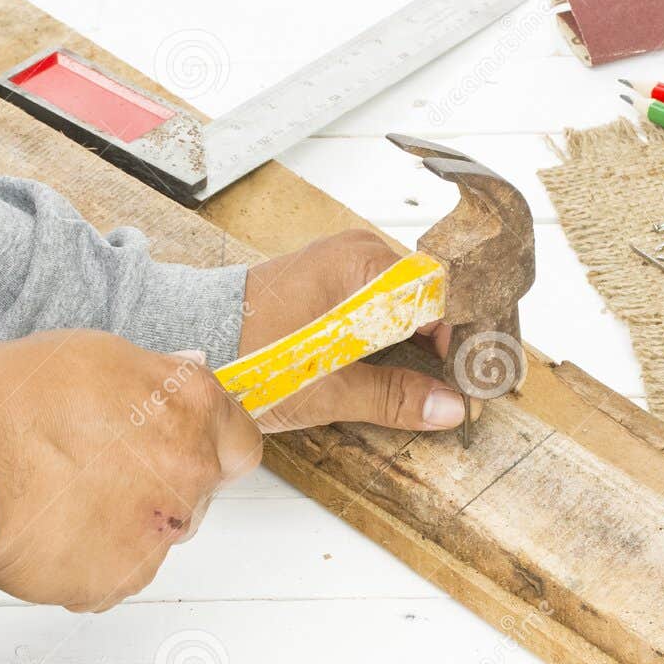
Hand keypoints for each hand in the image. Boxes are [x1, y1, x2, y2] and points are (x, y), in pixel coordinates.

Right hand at [0, 329, 261, 610]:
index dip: (207, 443)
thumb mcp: (92, 354)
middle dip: (160, 482)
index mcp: (190, 408)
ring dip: (125, 522)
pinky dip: (91, 557)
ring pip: (157, 533)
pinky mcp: (121, 579)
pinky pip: (118, 571)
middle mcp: (187, 471)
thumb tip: (176, 385)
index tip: (180, 445)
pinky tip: (51, 529)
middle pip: (197, 490)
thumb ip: (153, 379)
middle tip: (101, 468)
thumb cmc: (5, 402)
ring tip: (63, 496)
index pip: (239, 441)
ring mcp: (158, 532)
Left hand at [239, 230, 480, 433]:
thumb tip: (449, 409)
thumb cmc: (250, 358)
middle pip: (425, 295)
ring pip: (403, 302)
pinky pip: (377, 304)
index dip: (462, 335)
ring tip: (431, 383)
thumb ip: (393, 397)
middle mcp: (356, 253)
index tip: (470, 376)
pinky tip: (396, 367)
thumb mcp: (329, 389)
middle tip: (456, 386)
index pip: (440, 292)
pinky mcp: (326, 283)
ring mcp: (341, 265)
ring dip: (418, 341)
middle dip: (443, 341)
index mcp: (363, 265)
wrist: (193, 344)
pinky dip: (391, 335)